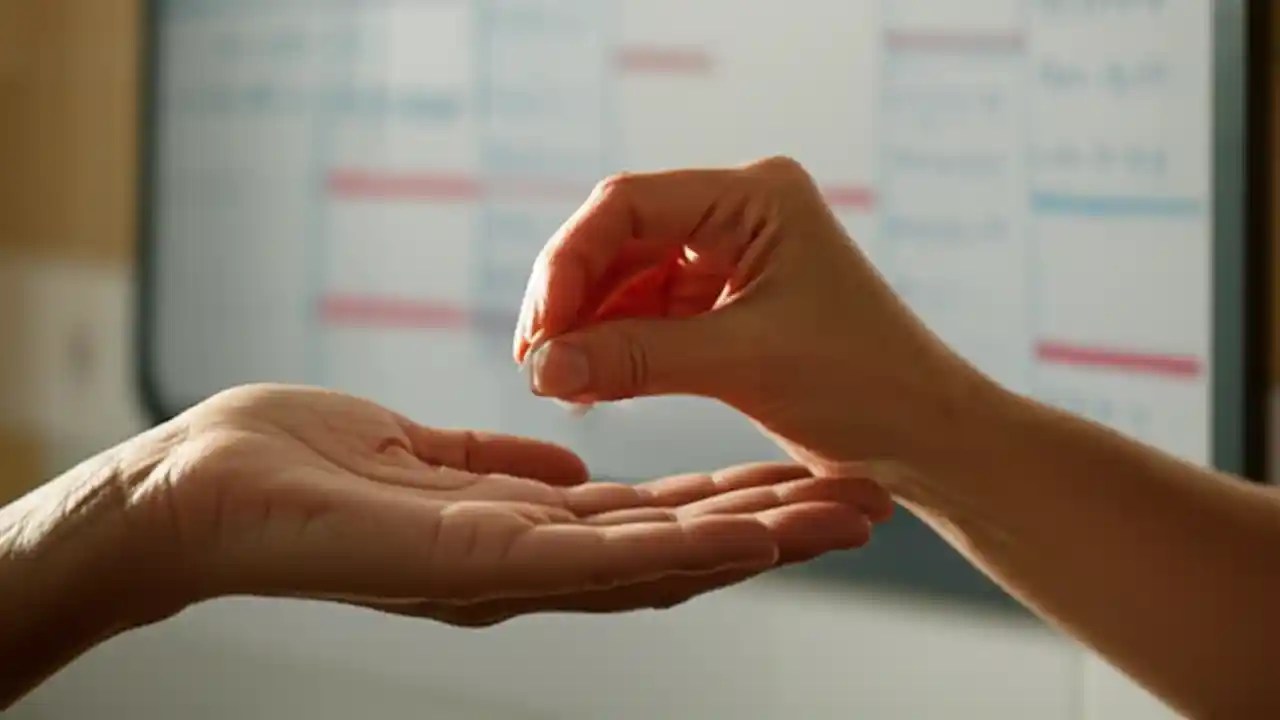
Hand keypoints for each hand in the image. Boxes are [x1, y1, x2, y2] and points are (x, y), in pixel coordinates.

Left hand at [108, 384, 889, 622]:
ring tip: (837, 519)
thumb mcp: (418, 451)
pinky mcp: (468, 564)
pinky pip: (588, 559)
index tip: (805, 483)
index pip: (645, 521)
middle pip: (670, 551)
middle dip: (771, 530)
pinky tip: (744, 538)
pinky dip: (676, 551)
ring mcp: (502, 574)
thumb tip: (568, 469)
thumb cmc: (293, 469)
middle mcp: (525, 567)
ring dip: (751, 543)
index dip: (730, 505)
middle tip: (865, 507)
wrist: (197, 491)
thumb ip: (496, 462)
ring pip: (651, 563)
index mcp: (517, 531)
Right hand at [514, 156, 985, 470]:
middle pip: (619, 237)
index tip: (540, 328)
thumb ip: (636, 359)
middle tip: (533, 360)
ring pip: (625, 277)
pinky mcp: (724, 303)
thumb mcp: (743, 364)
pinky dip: (615, 346)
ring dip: (587, 326)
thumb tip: (540, 367)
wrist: (925, 437)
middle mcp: (739, 214)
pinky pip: (647, 313)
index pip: (630, 203)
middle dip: (571, 297)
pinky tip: (587, 383)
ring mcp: (729, 257)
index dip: (570, 261)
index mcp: (757, 196)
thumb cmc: (863, 386)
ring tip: (553, 379)